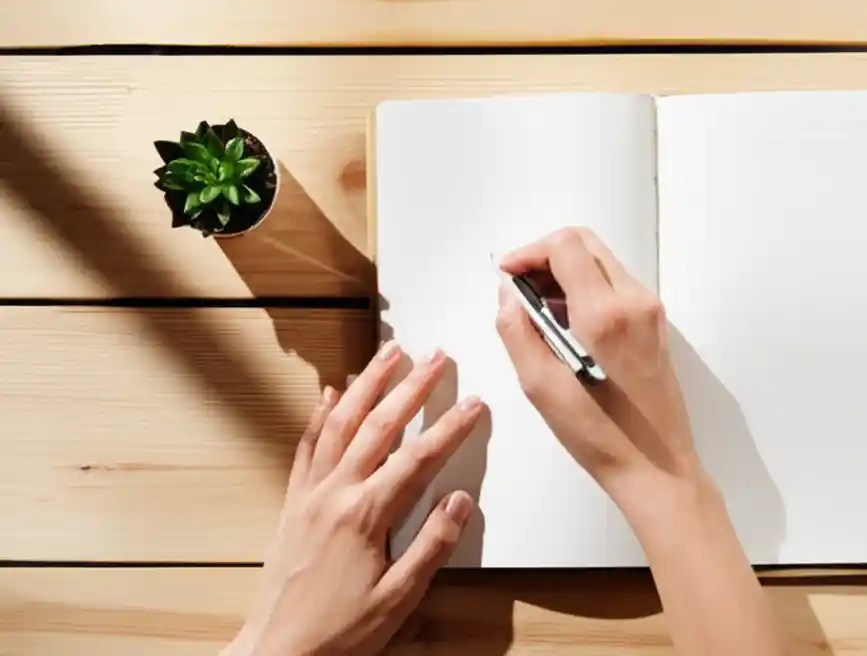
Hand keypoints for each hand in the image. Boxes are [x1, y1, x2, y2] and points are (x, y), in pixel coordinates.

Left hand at [224, 345, 487, 655]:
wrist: (278, 652)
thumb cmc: (338, 632)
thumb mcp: (398, 598)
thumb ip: (431, 547)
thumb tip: (459, 503)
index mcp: (366, 516)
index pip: (418, 458)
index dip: (450, 427)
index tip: (473, 403)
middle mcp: (334, 495)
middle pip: (379, 426)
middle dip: (411, 387)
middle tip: (436, 357)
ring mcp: (310, 495)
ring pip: (340, 424)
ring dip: (367, 385)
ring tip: (388, 354)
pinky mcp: (292, 504)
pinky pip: (306, 447)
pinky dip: (319, 416)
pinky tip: (330, 394)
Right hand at [494, 227, 703, 514]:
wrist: (658, 467)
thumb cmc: (599, 436)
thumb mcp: (541, 387)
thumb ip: (517, 332)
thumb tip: (508, 295)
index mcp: (604, 314)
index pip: (565, 246)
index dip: (528, 252)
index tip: (507, 275)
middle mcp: (634, 301)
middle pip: (586, 245)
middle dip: (546, 256)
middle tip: (519, 288)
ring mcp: (651, 311)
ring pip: (602, 263)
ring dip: (566, 272)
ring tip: (538, 310)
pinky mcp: (657, 324)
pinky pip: (617, 285)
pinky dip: (587, 288)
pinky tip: (566, 323)